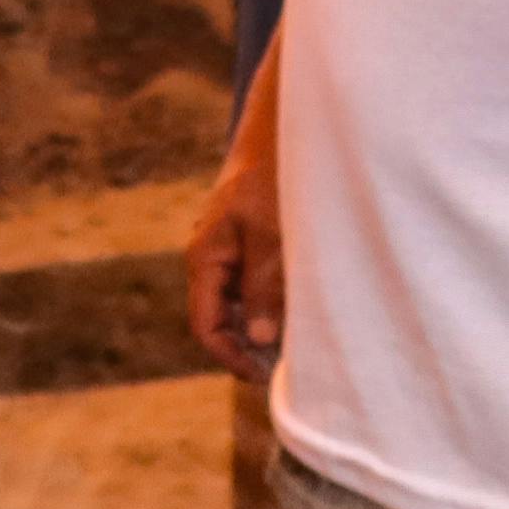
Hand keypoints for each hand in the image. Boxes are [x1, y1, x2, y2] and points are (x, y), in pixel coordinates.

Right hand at [188, 121, 286, 378]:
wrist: (282, 133)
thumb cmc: (273, 177)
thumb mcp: (272, 234)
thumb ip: (265, 285)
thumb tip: (262, 338)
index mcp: (205, 258)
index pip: (206, 326)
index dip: (231, 357)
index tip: (263, 375)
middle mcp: (212, 261)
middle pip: (223, 322)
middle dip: (251, 348)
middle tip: (289, 367)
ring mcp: (230, 255)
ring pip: (243, 307)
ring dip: (267, 327)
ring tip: (301, 343)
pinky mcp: (250, 248)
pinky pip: (257, 288)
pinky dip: (276, 305)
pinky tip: (303, 311)